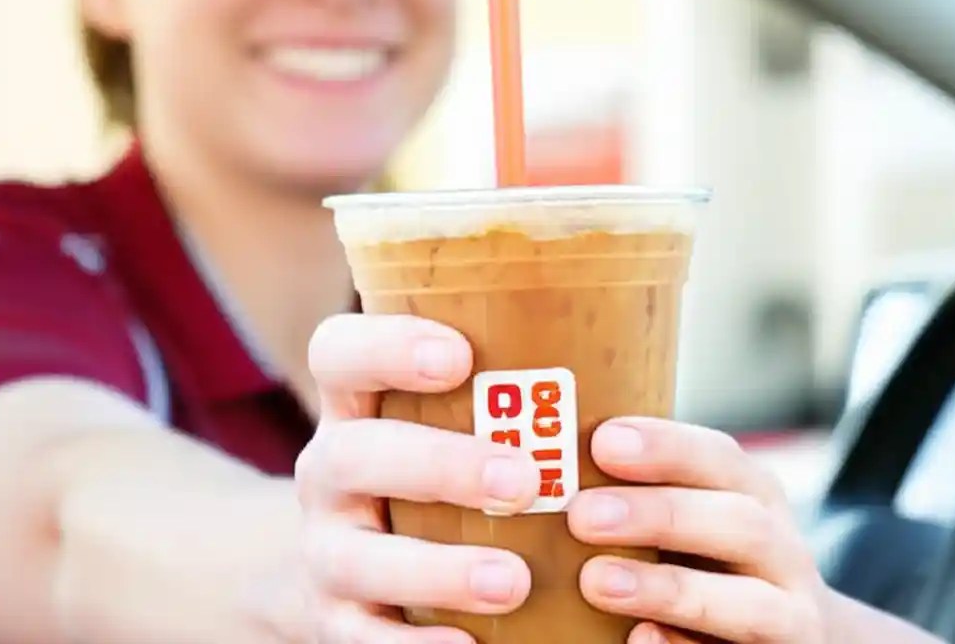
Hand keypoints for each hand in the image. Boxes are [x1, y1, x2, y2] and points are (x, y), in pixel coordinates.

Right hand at [297, 313, 835, 643]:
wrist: (352, 573)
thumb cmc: (437, 478)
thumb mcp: (446, 426)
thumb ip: (503, 398)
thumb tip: (630, 340)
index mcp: (356, 406)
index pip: (338, 352)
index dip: (386, 345)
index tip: (460, 354)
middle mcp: (327, 472)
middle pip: (351, 452)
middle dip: (436, 464)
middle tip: (522, 480)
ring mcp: (325, 549)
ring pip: (355, 556)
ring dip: (435, 568)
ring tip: (513, 581)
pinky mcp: (335, 619)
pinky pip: (360, 639)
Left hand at [568, 417, 832, 642]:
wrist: (778, 635)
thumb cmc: (703, 560)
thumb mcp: (687, 515)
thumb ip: (637, 491)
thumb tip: (538, 464)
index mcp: (753, 496)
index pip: (720, 459)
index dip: (667, 447)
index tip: (604, 441)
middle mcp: (780, 552)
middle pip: (738, 523)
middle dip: (661, 514)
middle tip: (582, 515)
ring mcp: (788, 614)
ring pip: (748, 602)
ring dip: (669, 589)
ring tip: (597, 581)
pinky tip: (639, 637)